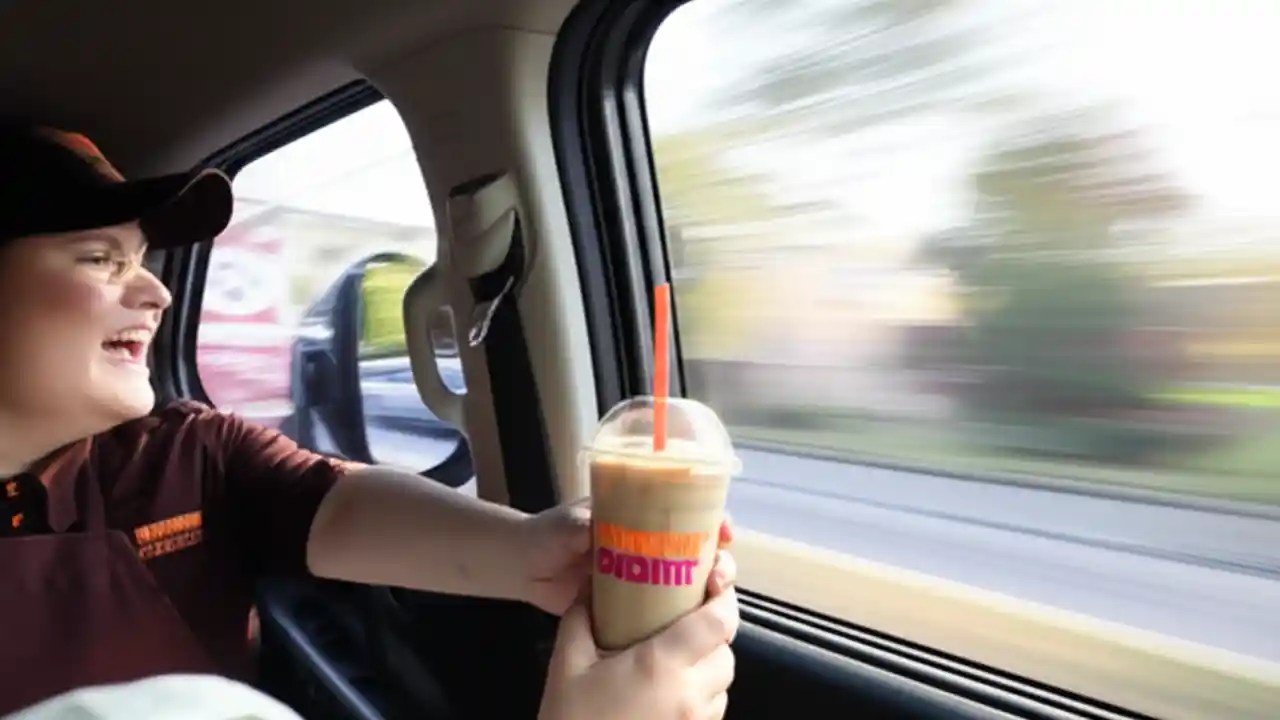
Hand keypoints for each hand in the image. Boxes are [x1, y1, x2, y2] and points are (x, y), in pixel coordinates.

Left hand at [520, 501, 735, 615]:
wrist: (519, 567)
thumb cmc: (546, 534)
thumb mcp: (569, 524)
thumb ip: (585, 526)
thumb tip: (603, 528)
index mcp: (636, 514)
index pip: (685, 509)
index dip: (710, 517)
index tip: (725, 530)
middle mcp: (645, 542)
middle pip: (694, 546)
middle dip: (716, 555)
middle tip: (721, 570)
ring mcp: (639, 573)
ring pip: (684, 578)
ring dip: (705, 585)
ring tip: (715, 594)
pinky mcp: (627, 603)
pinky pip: (660, 608)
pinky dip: (680, 615)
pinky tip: (695, 624)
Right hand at [538, 550, 739, 719]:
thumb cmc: (570, 719)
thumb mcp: (566, 664)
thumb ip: (581, 618)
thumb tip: (591, 583)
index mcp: (663, 664)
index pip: (720, 621)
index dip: (724, 596)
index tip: (713, 578)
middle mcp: (691, 694)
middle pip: (726, 652)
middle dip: (712, 634)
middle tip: (685, 621)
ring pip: (723, 685)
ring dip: (709, 667)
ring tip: (677, 660)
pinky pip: (711, 713)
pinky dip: (701, 697)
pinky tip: (669, 694)